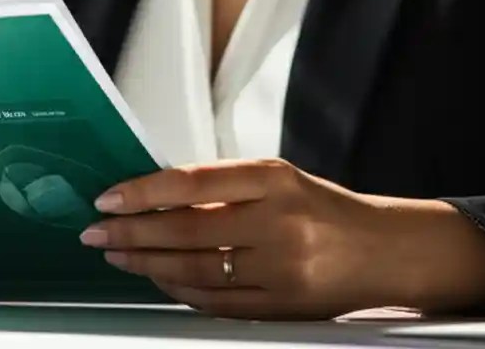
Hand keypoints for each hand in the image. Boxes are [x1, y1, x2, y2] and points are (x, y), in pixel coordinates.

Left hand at [79, 158, 484, 318]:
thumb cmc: (324, 209)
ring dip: (147, 263)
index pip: (191, 182)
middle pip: (186, 229)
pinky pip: (216, 302)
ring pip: (195, 270)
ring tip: (118, 255)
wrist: (389, 252)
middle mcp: (278, 221)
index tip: (107, 198)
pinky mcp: (284, 306)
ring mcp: (282, 268)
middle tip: (96, 232)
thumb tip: (152, 194)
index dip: (142, 192)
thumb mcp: (279, 181)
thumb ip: (222, 187)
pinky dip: (180, 290)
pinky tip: (158, 278)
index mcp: (274, 179)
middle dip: (131, 233)